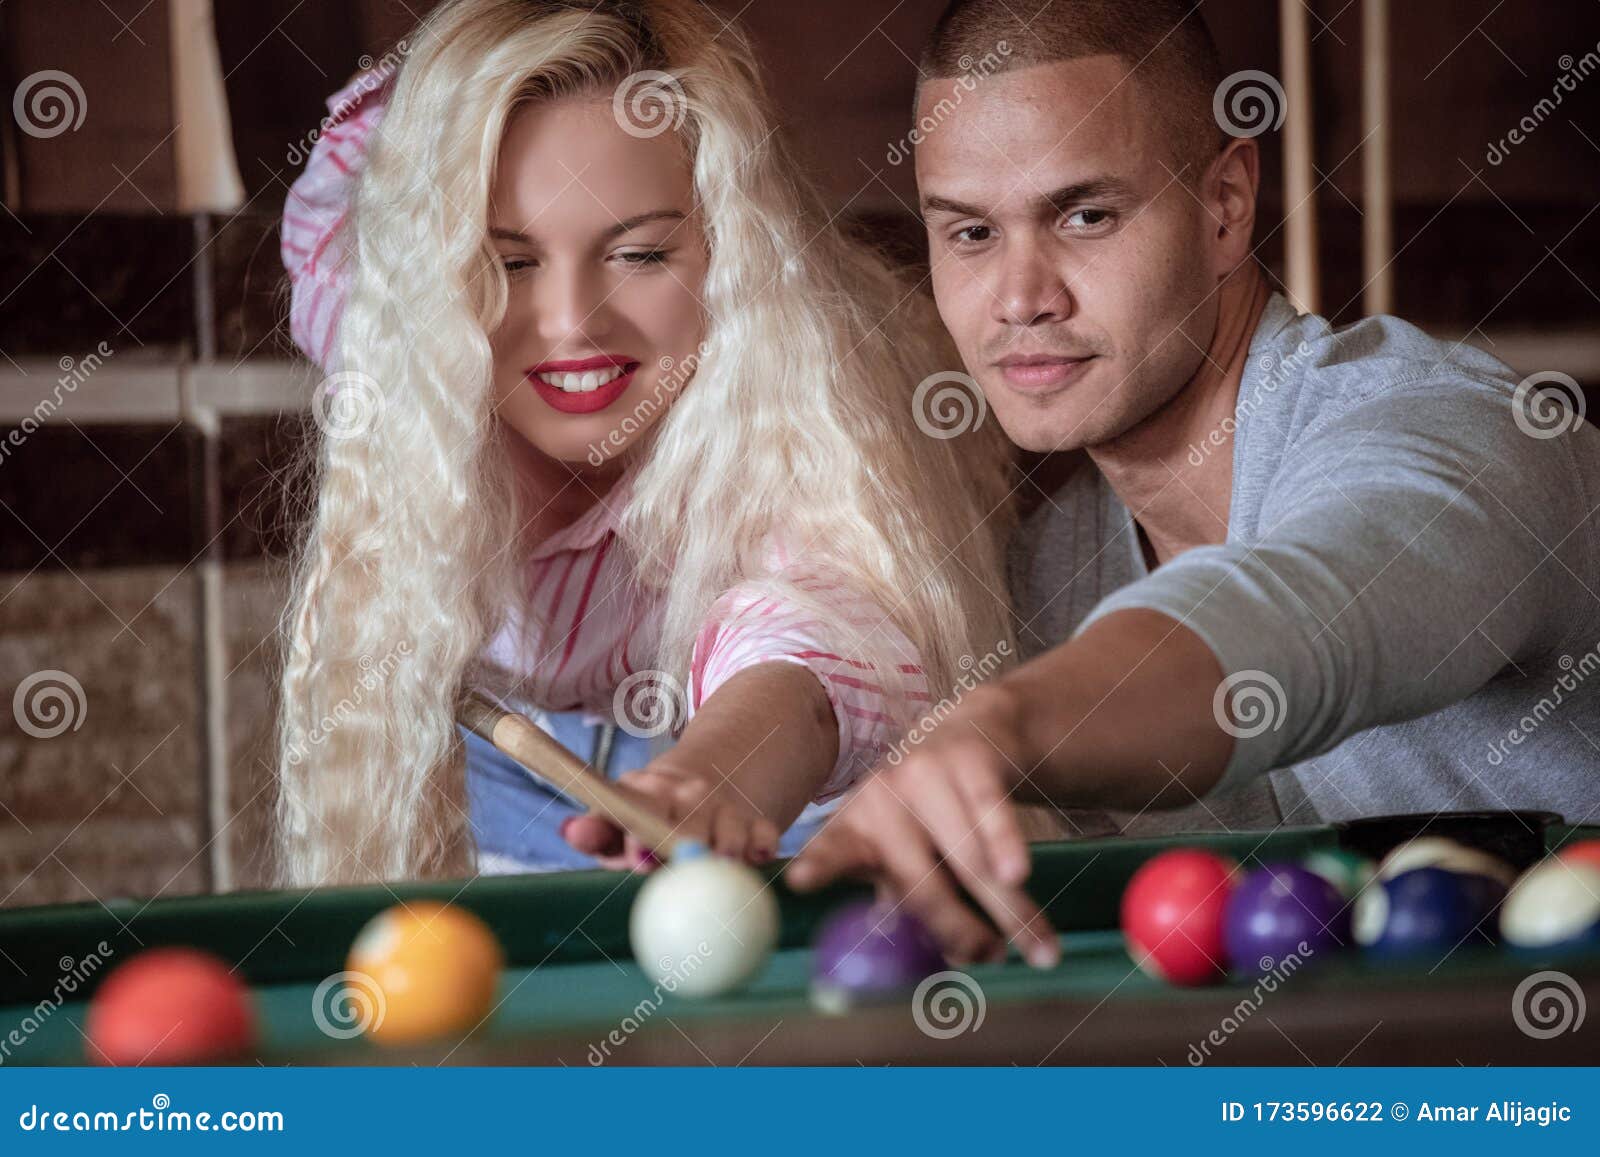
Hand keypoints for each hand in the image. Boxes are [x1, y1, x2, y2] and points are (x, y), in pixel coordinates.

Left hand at [562, 760, 781, 870]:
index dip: (638, 835)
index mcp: (649, 791)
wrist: (706, 781)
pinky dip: (761, 848)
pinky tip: (756, 859)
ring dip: (725, 854)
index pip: (641, 810)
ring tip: (719, 869)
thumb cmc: (651, 815)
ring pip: (728, 834)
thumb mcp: (620, 816)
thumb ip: (597, 830)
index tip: (637, 856)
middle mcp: (689, 795)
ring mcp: (725, 806)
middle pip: (688, 827)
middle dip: (684, 850)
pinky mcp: (755, 820)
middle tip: (682, 866)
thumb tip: (571, 832)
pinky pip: (763, 836)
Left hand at [785, 685, 1060, 968]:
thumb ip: (915, 902)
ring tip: (1041, 950)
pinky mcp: (968, 759)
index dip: (817, 866)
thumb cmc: (933, 812)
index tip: (798, 882)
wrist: (975, 732)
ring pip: (968, 858)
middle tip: (991, 959)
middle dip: (958, 928)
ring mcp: (923, 774)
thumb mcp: (909, 849)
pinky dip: (1006, 846)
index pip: (833, 854)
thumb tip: (947, 963)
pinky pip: (991, 813)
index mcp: (857, 828)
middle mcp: (881, 798)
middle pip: (918, 881)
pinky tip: (1017, 874)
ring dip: (1009, 909)